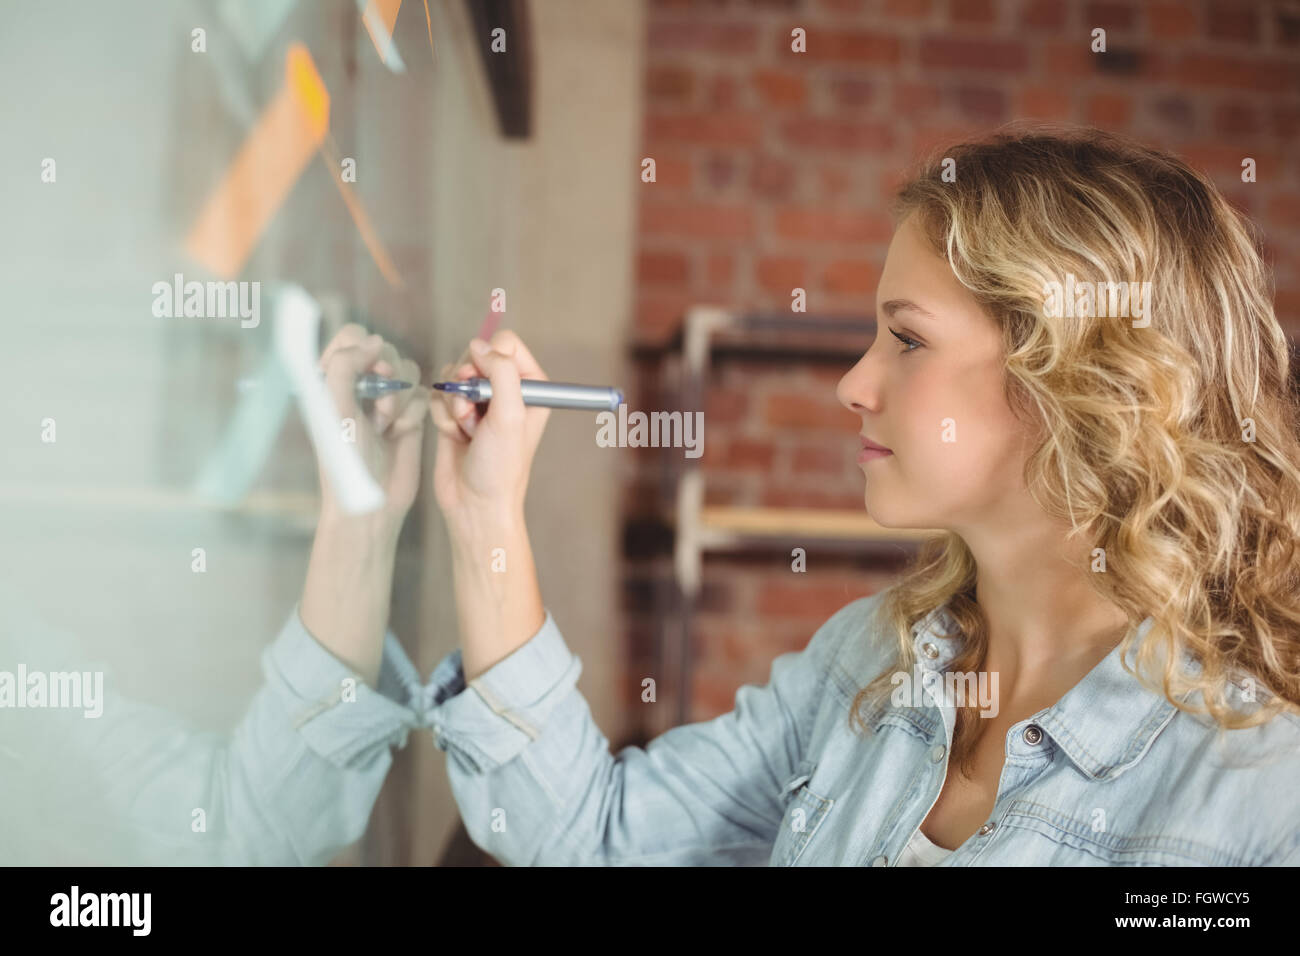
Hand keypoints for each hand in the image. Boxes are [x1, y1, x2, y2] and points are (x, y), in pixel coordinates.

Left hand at [316, 323, 428, 531]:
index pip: (351, 336)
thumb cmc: (345, 457)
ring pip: (407, 371)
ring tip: (385, 426)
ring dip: (399, 399)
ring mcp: (385, 399)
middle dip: (386, 378)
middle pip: (385, 350)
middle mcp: (359, 384)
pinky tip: (400, 434)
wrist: (372, 501)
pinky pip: (422, 395)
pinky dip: (413, 414)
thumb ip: (346, 365)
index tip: (368, 371)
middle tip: (377, 408)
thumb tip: (375, 342)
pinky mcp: (409, 416)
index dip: (364, 348)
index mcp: (332, 378)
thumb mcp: (335, 406)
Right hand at [429, 330, 550, 525]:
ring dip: (454, 403)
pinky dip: (443, 415)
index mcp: (531, 386)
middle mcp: (507, 390)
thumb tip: (478, 346)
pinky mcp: (457, 413)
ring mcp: (480, 401)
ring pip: (453, 375)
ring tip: (466, 429)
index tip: (480, 383)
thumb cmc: (500, 467)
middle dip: (466, 385)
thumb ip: (500, 372)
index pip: (506, 344)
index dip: (488, 359)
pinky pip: (439, 395)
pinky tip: (455, 436)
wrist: (474, 503)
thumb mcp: (510, 415)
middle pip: (475, 356)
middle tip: (471, 412)